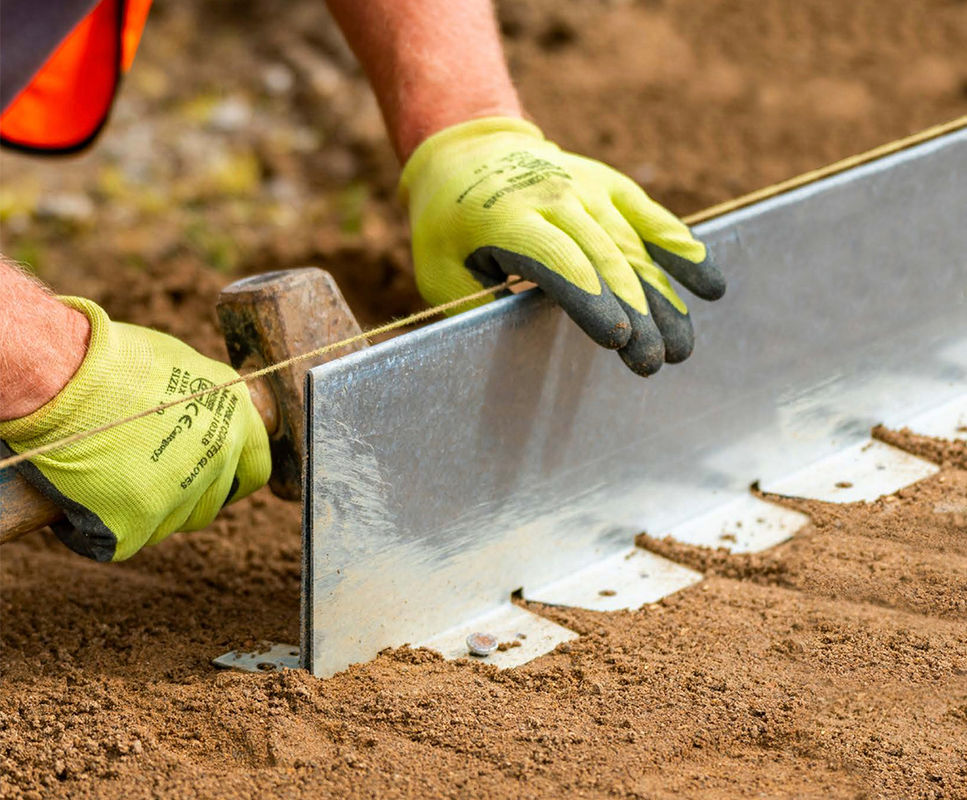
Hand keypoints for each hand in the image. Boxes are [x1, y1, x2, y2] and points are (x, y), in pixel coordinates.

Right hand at [0, 298, 270, 560]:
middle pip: (212, 502)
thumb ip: (201, 401)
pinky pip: (131, 539)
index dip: (231, 475)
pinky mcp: (139, 520)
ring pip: (172, 523)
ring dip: (146, 511)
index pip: (255, 465)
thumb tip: (199, 416)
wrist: (65, 375)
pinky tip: (86, 505)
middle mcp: (220, 453)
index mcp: (236, 412)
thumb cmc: (113, 359)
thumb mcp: (181, 365)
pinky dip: (107, 528)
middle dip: (184, 498)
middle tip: (148, 482)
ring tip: (109, 481)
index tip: (208, 477)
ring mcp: (183, 490)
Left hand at [399, 117, 725, 375]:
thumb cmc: (448, 226)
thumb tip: (508, 350)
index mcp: (509, 220)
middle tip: (658, 361)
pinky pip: (652, 218)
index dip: (590, 300)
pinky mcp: (610, 186)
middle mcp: (556, 198)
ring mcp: (588, 189)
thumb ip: (473, 306)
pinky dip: (682, 250)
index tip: (618, 340)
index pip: (559, 261)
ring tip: (683, 346)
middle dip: (636, 314)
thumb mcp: (438, 270)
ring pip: (634, 247)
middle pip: (605, 260)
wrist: (468, 149)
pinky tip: (710, 285)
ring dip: (663, 298)